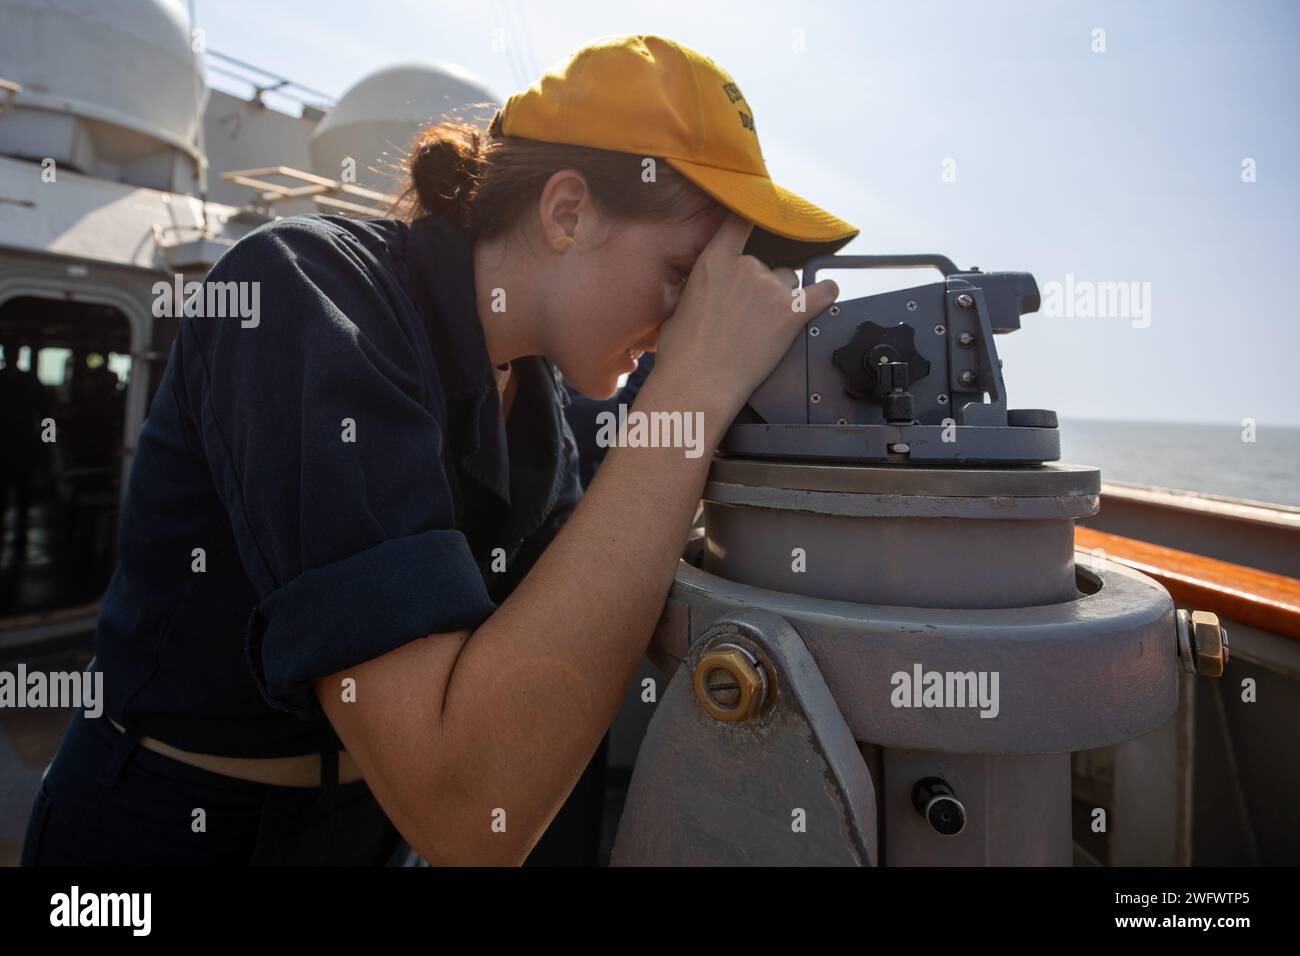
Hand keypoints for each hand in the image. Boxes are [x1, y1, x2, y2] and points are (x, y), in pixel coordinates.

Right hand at [650, 214, 838, 417]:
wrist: (698, 383)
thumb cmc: (682, 353)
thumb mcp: (679, 305)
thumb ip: (701, 286)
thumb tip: (708, 288)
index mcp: (715, 261)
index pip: (739, 222)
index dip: (751, 218)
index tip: (758, 215)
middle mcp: (746, 267)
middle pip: (765, 264)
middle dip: (758, 285)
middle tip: (745, 315)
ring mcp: (771, 289)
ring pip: (787, 281)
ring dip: (780, 296)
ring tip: (764, 325)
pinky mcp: (792, 314)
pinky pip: (820, 294)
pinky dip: (825, 294)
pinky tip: (828, 292)